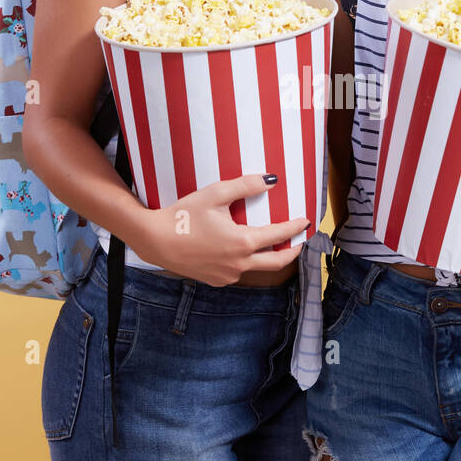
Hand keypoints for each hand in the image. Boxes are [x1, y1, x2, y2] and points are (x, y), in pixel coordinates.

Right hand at [134, 173, 310, 284]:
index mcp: (243, 243)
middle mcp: (239, 264)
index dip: (295, 227)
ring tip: (270, 243)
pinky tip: (241, 250)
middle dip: (292, 251)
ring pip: (256, 267)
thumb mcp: (215, 194)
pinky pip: (238, 271)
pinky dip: (246, 261)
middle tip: (299, 241)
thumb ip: (246, 186)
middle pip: (277, 262)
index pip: (280, 235)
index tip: (305, 221)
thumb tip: (272, 181)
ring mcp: (228, 275)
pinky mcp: (216, 280)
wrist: (155, 240)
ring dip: (267, 256)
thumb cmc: (184, 215)